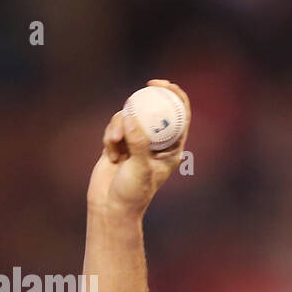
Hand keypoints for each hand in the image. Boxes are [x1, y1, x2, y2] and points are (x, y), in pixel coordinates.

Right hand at [86, 79, 191, 215]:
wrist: (110, 206)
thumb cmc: (132, 193)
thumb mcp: (139, 168)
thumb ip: (137, 142)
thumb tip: (132, 117)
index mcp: (171, 149)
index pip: (180, 116)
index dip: (175, 96)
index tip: (163, 85)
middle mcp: (156, 144)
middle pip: (155, 110)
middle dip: (148, 98)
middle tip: (146, 86)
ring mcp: (137, 142)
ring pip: (130, 117)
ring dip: (121, 125)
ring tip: (115, 144)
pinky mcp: (119, 143)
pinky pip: (115, 127)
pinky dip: (110, 137)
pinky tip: (111, 156)